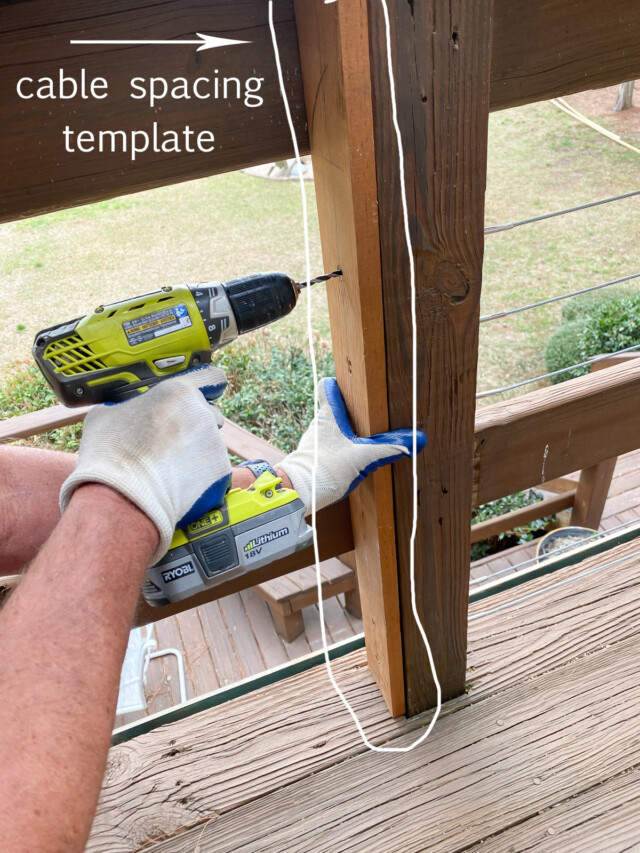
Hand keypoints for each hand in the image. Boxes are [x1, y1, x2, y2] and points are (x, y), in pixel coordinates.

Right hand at [59, 366, 230, 563]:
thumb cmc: (112, 455)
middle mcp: (202, 413)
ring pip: (210, 443)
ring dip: (196, 452)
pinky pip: (213, 469)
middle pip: (209, 414)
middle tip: (171, 442)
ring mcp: (215, 443)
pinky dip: (201, 476)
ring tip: (169, 467)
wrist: (122, 498)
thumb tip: (122, 409)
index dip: (209, 385)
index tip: (209, 391)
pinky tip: (178, 483)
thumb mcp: (106, 415)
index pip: (210, 377)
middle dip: (195, 426)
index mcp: (178, 392)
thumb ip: (126, 405)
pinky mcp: (221, 471)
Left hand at [279, 377, 425, 512]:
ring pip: (330, 429)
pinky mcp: (311, 459)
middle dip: (349, 411)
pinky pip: (327, 447)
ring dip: (344, 432)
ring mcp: (312, 442)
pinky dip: (338, 450)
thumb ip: (390, 448)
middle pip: (332, 408)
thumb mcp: (363, 457)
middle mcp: (317, 424)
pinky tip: (350, 460)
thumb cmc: (326, 469)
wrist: (297, 494)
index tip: (352, 384)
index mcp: (328, 415)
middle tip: (368, 414)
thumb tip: (417, 439)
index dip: (339, 383)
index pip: (328, 387)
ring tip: (363, 438)